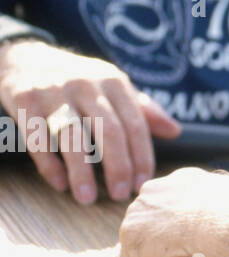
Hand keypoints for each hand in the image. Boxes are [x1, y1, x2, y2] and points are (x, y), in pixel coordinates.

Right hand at [0, 40, 180, 203]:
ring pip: (72, 137)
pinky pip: (38, 139)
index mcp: (113, 82)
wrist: (26, 58)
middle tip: (122, 195)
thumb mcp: (113, 86)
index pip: (135, 123)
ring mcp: (54, 92)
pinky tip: (60, 184)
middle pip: (109, 130)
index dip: (142, 156)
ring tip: (88, 199)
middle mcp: (86, 85)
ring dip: (82, 172)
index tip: (143, 183)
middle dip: (118, 166)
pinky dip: (49, 164)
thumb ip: (143, 109)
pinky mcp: (25, 102)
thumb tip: (175, 131)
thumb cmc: (80, 81)